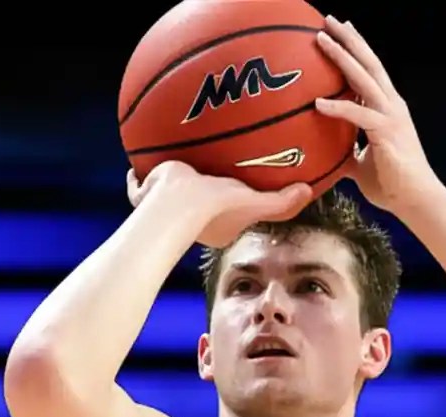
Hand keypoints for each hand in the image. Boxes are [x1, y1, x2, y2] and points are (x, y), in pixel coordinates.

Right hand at [127, 161, 311, 247]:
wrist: (171, 205)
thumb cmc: (213, 207)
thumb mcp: (252, 202)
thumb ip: (280, 202)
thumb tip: (308, 191)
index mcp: (217, 224)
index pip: (227, 209)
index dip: (230, 198)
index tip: (233, 187)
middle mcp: (190, 222)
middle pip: (195, 200)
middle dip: (197, 190)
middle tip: (202, 171)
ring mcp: (163, 210)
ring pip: (166, 193)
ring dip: (168, 182)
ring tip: (170, 163)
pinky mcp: (143, 196)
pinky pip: (141, 185)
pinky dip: (139, 179)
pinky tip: (137, 165)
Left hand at [314, 16, 441, 214]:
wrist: (415, 201)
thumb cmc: (391, 184)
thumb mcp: (361, 163)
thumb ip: (347, 152)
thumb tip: (327, 154)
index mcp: (387, 109)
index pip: (370, 72)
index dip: (355, 50)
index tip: (339, 32)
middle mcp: (392, 106)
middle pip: (369, 64)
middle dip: (349, 40)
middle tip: (328, 21)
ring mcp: (391, 117)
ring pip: (365, 79)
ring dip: (342, 58)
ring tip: (322, 40)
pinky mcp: (387, 133)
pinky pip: (359, 115)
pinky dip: (339, 107)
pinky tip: (319, 103)